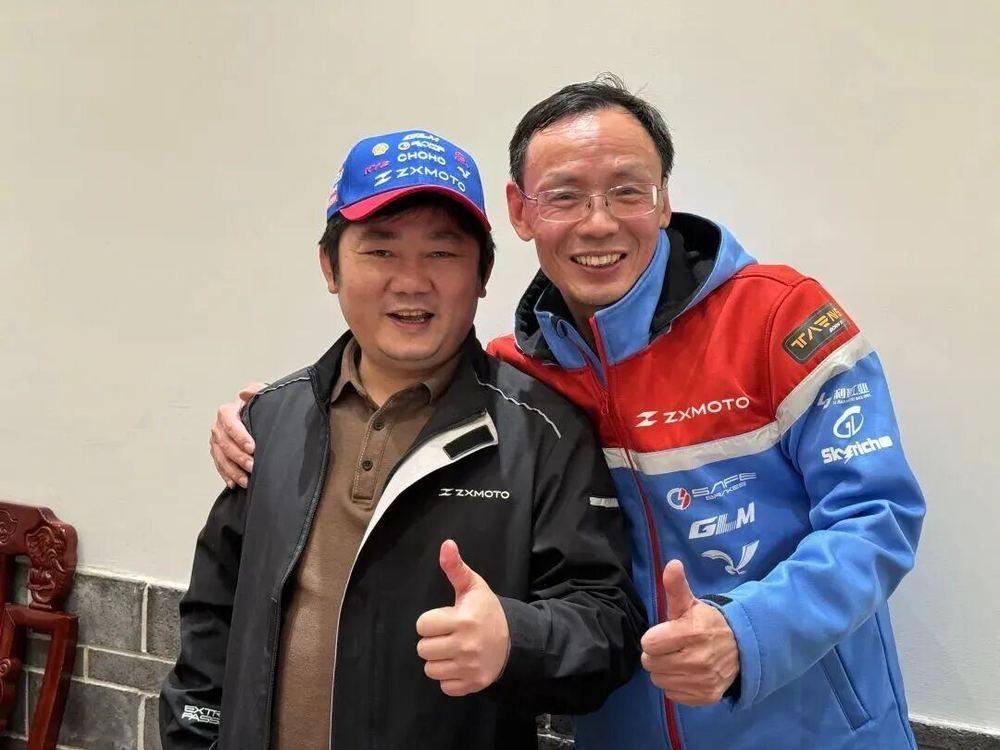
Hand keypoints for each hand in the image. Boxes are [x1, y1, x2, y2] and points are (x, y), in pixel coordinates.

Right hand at [209, 382, 264, 488]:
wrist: (255, 416)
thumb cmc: (258, 406)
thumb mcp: (260, 394)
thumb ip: (255, 391)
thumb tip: (244, 393)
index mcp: (227, 412)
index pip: (230, 423)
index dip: (240, 436)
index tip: (252, 447)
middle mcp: (218, 427)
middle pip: (225, 443)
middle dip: (238, 456)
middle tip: (252, 466)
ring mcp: (216, 441)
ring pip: (220, 457)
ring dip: (232, 470)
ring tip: (246, 480)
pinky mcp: (217, 453)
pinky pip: (219, 466)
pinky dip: (226, 475)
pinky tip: (234, 484)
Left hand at [415, 540, 510, 696]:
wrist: (515, 639)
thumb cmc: (488, 610)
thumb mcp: (473, 586)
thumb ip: (456, 567)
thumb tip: (446, 544)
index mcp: (463, 620)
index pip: (422, 625)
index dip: (431, 620)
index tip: (445, 618)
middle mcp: (465, 645)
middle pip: (423, 649)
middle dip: (433, 640)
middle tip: (448, 634)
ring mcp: (469, 667)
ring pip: (430, 669)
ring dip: (438, 660)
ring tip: (452, 649)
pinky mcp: (473, 684)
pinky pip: (444, 686)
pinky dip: (449, 677)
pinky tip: (459, 664)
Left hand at [640, 560, 738, 705]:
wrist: (740, 647)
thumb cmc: (707, 623)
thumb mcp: (691, 603)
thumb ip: (676, 587)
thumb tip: (672, 564)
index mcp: (692, 633)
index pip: (648, 644)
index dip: (654, 638)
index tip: (665, 634)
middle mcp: (699, 660)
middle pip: (650, 663)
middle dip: (656, 654)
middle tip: (671, 647)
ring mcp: (703, 681)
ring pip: (658, 680)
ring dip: (664, 670)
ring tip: (678, 659)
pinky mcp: (705, 697)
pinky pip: (671, 694)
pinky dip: (675, 685)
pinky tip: (686, 673)